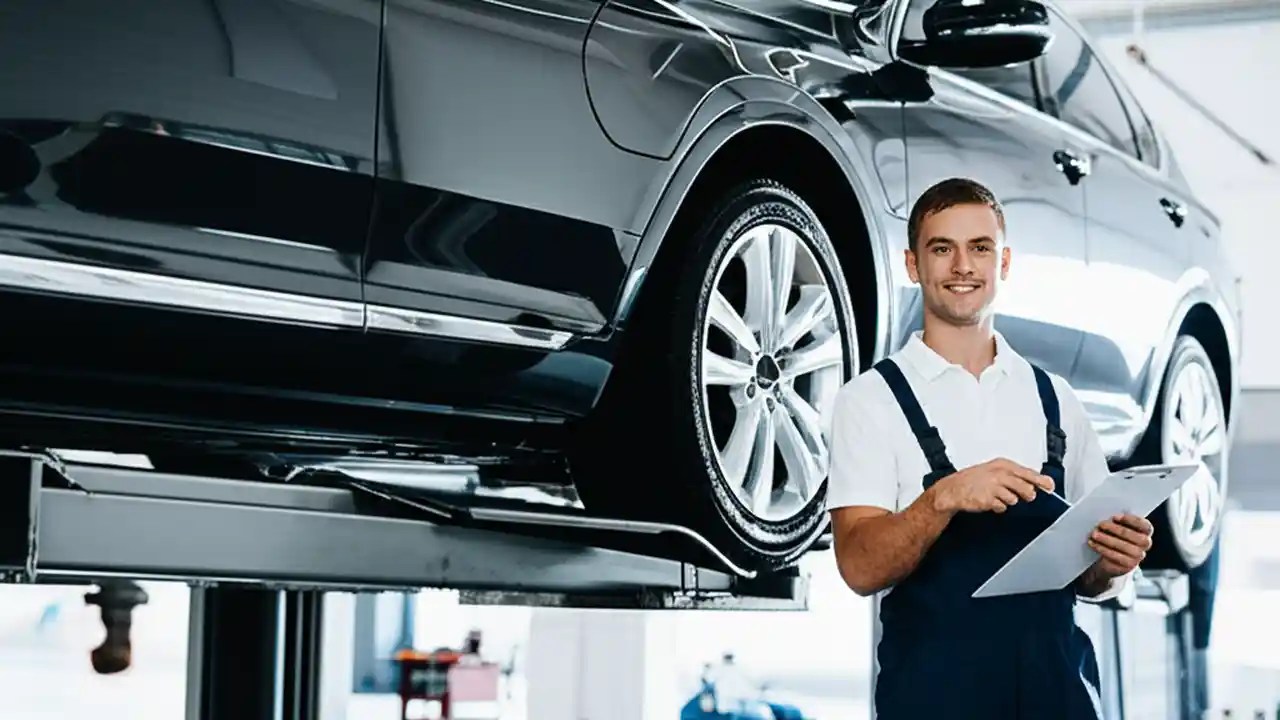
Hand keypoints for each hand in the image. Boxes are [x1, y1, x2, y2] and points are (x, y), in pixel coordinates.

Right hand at [931, 458, 1055, 514]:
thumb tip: (1035, 485)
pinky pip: (1002, 507)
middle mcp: (999, 474)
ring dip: (1008, 500)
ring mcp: (994, 487)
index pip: (1028, 473)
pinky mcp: (988, 499)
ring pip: (1014, 499)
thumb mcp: (994, 471)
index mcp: (1002, 464)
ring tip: (997, 495)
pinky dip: (998, 507)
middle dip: (1027, 494)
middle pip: (1025, 487)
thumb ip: (1014, 477)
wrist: (952, 489)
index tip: (1050, 486)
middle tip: (1026, 496)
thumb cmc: (973, 480)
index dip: (1041, 480)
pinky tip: (989, 501)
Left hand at [1087, 514, 1153, 576]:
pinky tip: (1093, 544)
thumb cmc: (1115, 535)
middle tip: (1100, 525)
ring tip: (1094, 534)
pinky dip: (1102, 549)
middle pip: (1132, 535)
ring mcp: (1138, 556)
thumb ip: (1117, 521)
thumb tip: (1106, 517)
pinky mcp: (1129, 565)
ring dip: (1106, 539)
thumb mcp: (1117, 526)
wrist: (1111, 558)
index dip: (1130, 520)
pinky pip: (1115, 556)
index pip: (1144, 525)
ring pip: (1123, 546)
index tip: (1114, 517)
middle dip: (1114, 529)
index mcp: (1146, 530)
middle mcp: (1145, 543)